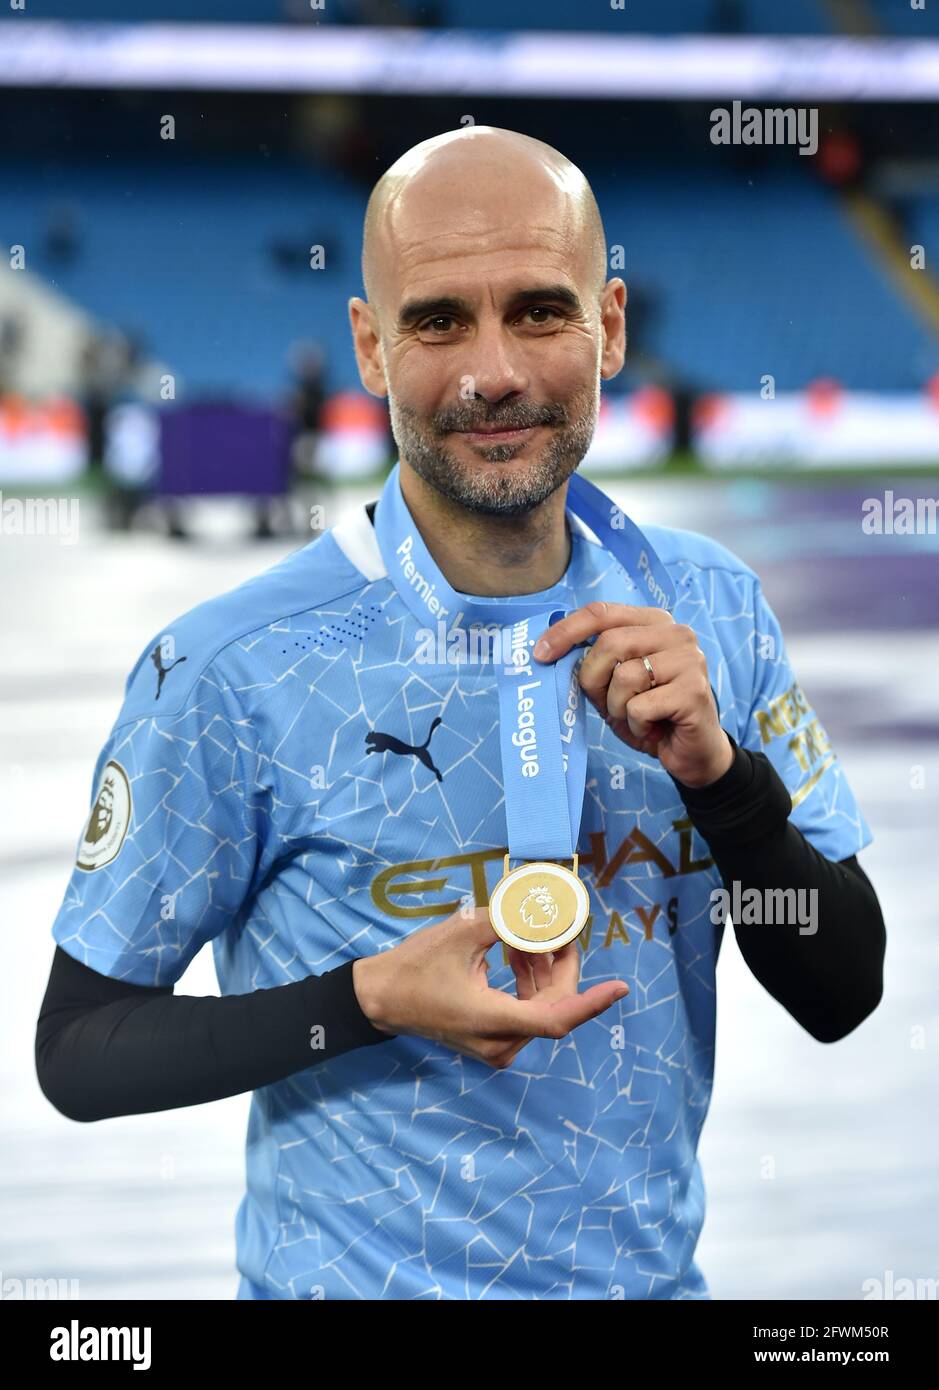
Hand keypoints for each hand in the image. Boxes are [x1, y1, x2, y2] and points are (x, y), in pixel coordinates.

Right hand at [352, 907, 628, 1069]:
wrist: (380, 998)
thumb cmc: (417, 965)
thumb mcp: (464, 932)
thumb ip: (513, 922)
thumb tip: (555, 914)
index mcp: (493, 1021)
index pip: (558, 1018)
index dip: (592, 1002)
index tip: (621, 988)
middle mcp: (501, 1043)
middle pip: (553, 1005)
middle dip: (558, 963)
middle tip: (555, 925)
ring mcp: (496, 1046)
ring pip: (539, 1006)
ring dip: (540, 969)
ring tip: (525, 932)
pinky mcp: (491, 1040)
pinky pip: (524, 1010)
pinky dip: (527, 980)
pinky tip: (517, 950)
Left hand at [532, 600, 733, 789]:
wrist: (691, 751)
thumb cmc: (649, 714)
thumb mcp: (613, 684)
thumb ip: (593, 662)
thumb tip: (548, 650)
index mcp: (654, 622)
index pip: (602, 612)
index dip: (566, 631)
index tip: (540, 653)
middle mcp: (676, 633)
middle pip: (610, 643)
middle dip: (593, 678)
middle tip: (605, 702)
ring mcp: (690, 659)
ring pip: (624, 676)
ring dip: (617, 707)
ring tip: (636, 716)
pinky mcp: (694, 690)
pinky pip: (639, 706)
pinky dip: (636, 724)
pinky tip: (653, 727)